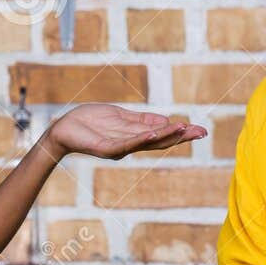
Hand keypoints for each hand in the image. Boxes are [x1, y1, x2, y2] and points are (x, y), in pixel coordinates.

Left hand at [41, 104, 207, 161]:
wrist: (64, 127)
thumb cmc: (89, 121)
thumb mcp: (120, 117)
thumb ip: (141, 120)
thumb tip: (166, 119)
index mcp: (133, 136)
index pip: (161, 134)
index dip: (180, 132)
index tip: (200, 130)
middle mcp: (129, 145)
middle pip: (159, 141)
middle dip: (180, 136)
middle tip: (201, 132)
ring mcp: (118, 148)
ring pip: (145, 142)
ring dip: (164, 135)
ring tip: (183, 128)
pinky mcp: (106, 148)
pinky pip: (125, 144)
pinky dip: (140, 139)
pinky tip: (153, 133)